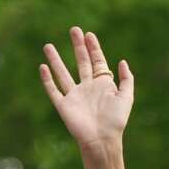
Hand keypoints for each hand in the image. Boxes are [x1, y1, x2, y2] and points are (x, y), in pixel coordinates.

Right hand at [40, 26, 133, 152]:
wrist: (102, 139)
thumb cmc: (116, 121)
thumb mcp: (126, 98)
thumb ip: (126, 80)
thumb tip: (121, 61)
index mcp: (103, 85)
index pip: (97, 62)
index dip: (93, 48)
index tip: (89, 34)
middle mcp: (88, 88)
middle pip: (81, 63)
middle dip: (78, 46)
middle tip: (74, 29)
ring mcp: (74, 96)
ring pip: (63, 73)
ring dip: (56, 60)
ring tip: (48, 45)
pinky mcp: (63, 105)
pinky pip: (53, 90)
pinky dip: (47, 80)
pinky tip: (42, 67)